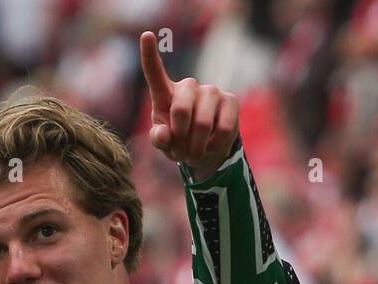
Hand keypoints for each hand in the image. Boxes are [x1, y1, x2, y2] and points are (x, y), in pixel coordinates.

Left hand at [140, 30, 239, 182]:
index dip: (149, 55)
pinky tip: (212, 146)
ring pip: (203, 123)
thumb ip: (159, 139)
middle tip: (181, 154)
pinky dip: (215, 146)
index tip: (146, 35)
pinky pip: (223, 129)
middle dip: (180, 139)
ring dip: (197, 147)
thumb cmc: (178, 142)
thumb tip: (163, 134)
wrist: (206, 149)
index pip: (155, 73)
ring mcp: (211, 91)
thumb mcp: (164, 143)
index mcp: (166, 93)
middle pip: (181, 110)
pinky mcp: (231, 100)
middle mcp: (189, 86)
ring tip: (194, 154)